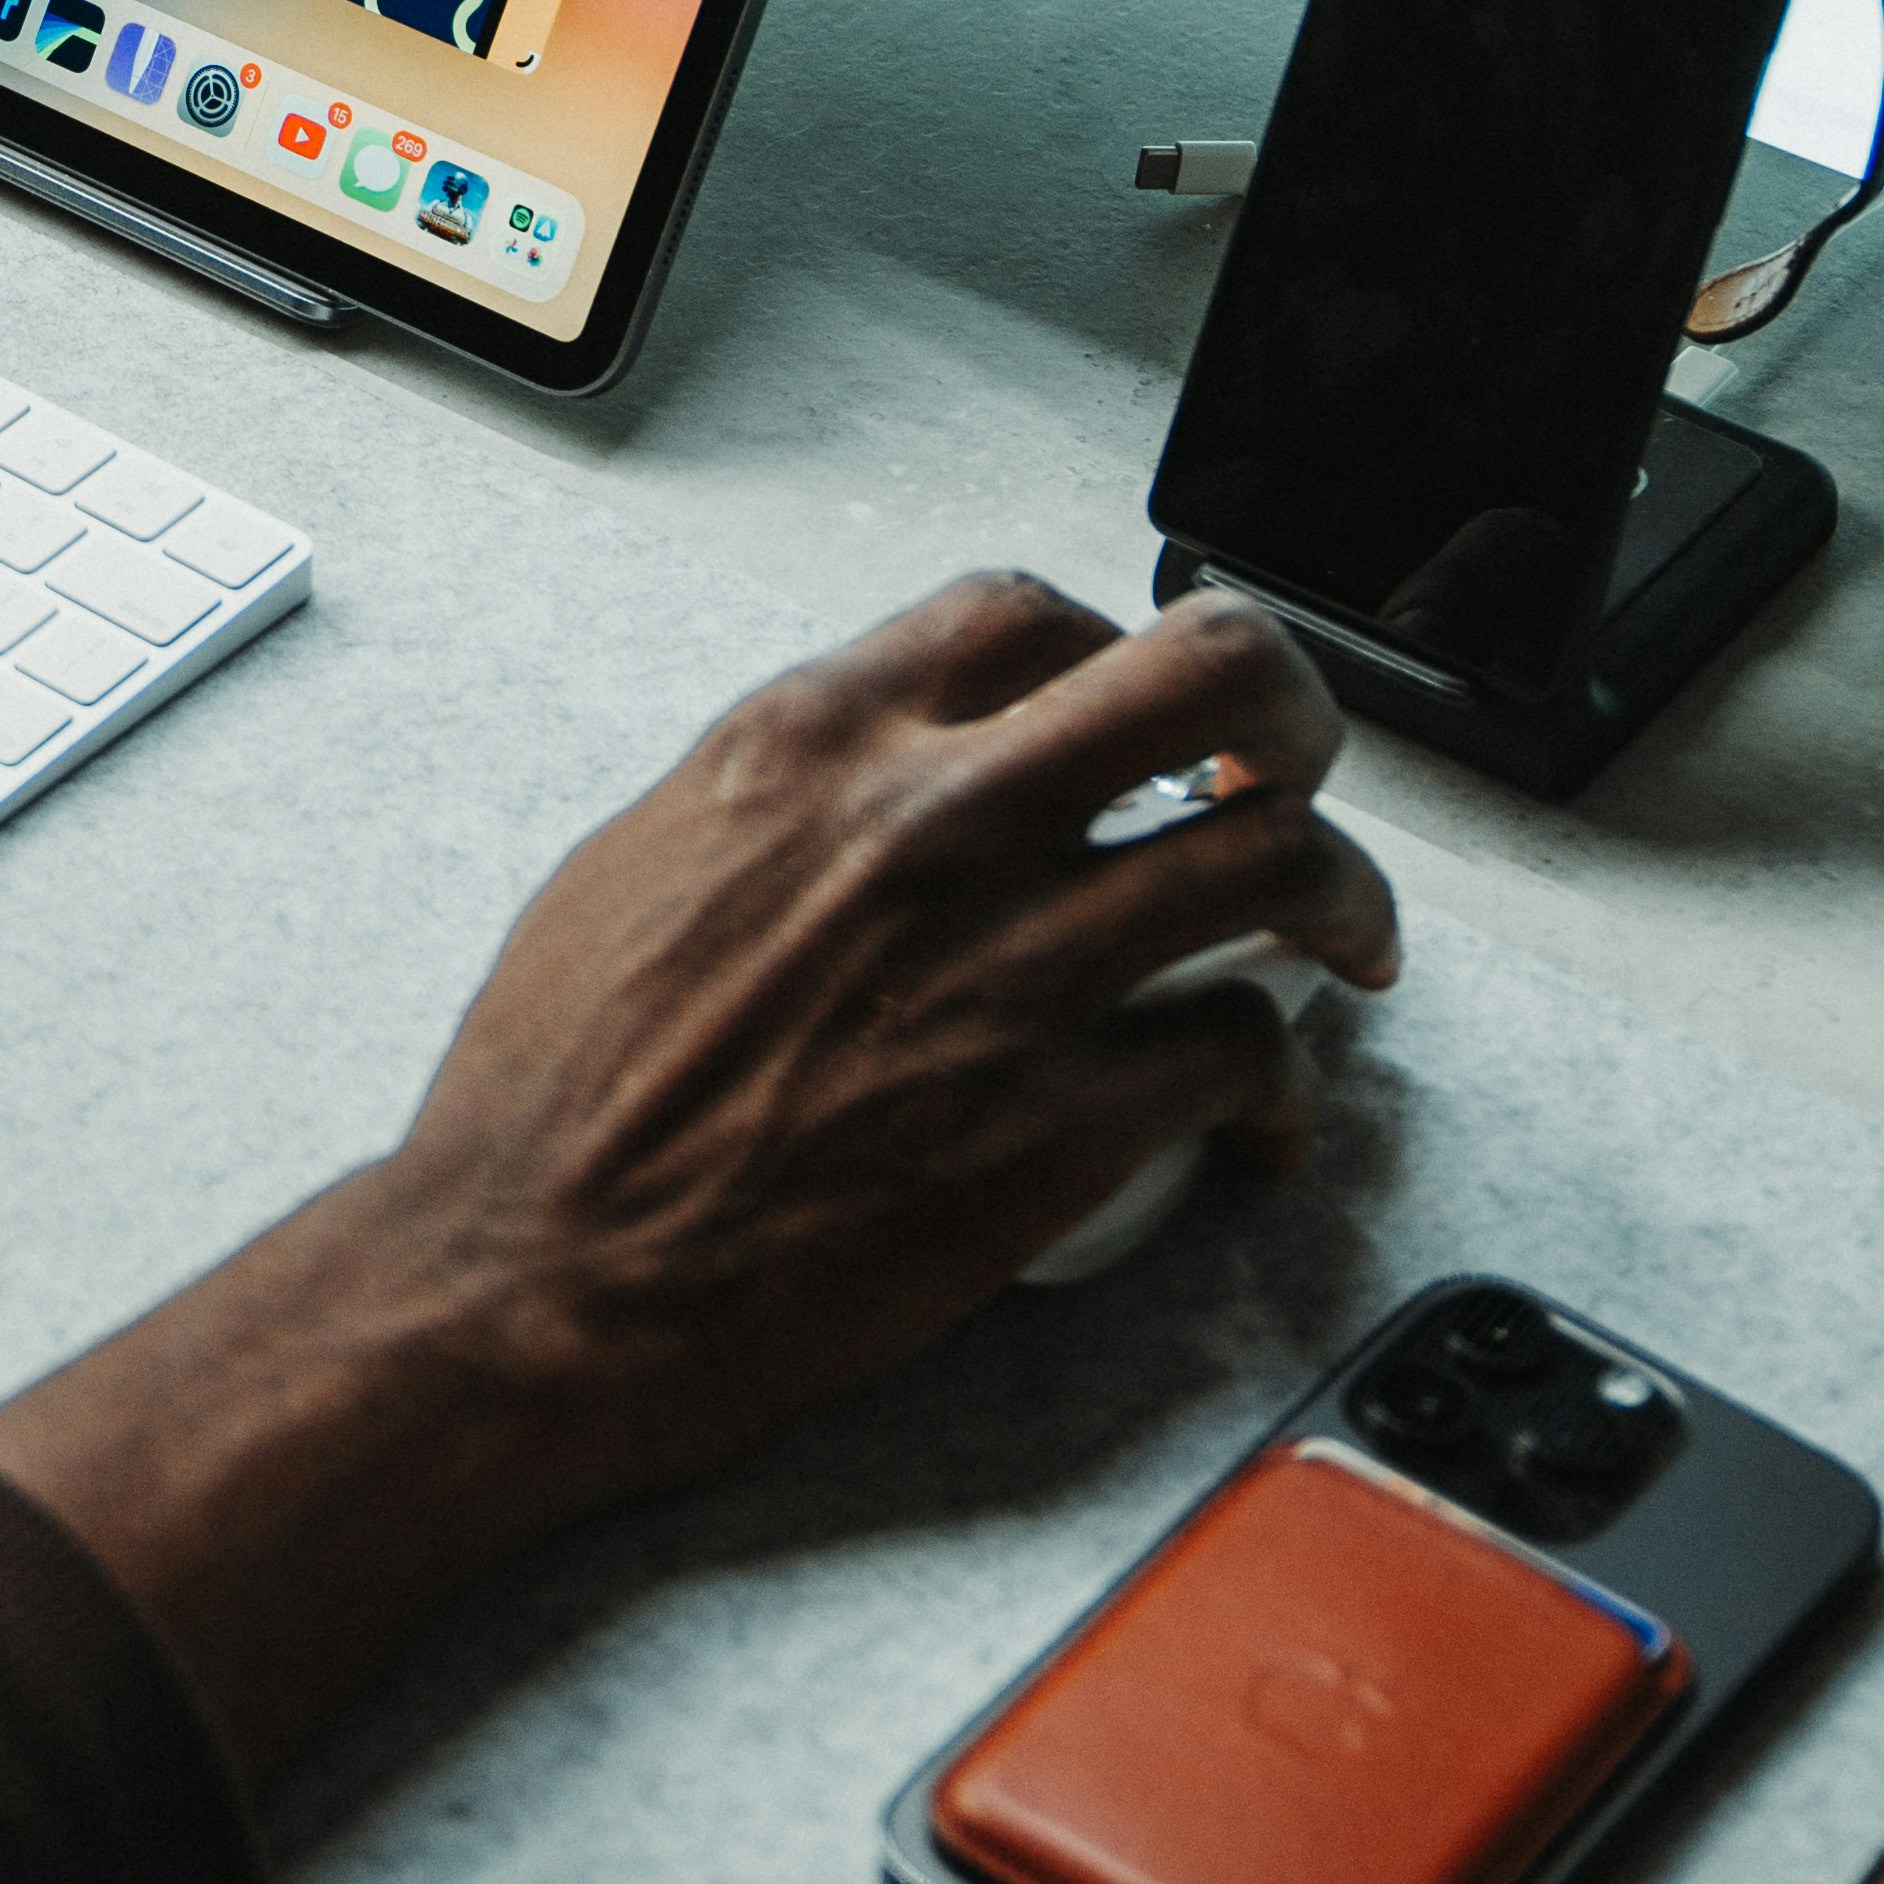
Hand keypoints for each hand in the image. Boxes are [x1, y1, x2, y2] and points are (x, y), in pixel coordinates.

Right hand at [0, 575, 1398, 1778]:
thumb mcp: (648, 854)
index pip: (1027, 610)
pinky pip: (1247, 1055)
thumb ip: (791, 791)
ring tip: (1346, 940)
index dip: (1113, 646)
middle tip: (1297, 770)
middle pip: (1207, 674)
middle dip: (1294, 708)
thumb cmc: (561, 1092)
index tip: (1138, 710)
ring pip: (1278, 860)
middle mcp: (930, 826)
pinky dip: (1279, 1086)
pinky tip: (1255, 1116)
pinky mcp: (1058, 1126)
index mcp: (811, 744)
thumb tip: (887, 774)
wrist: (537, 1272)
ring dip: (1343, 897)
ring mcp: (1009, 971)